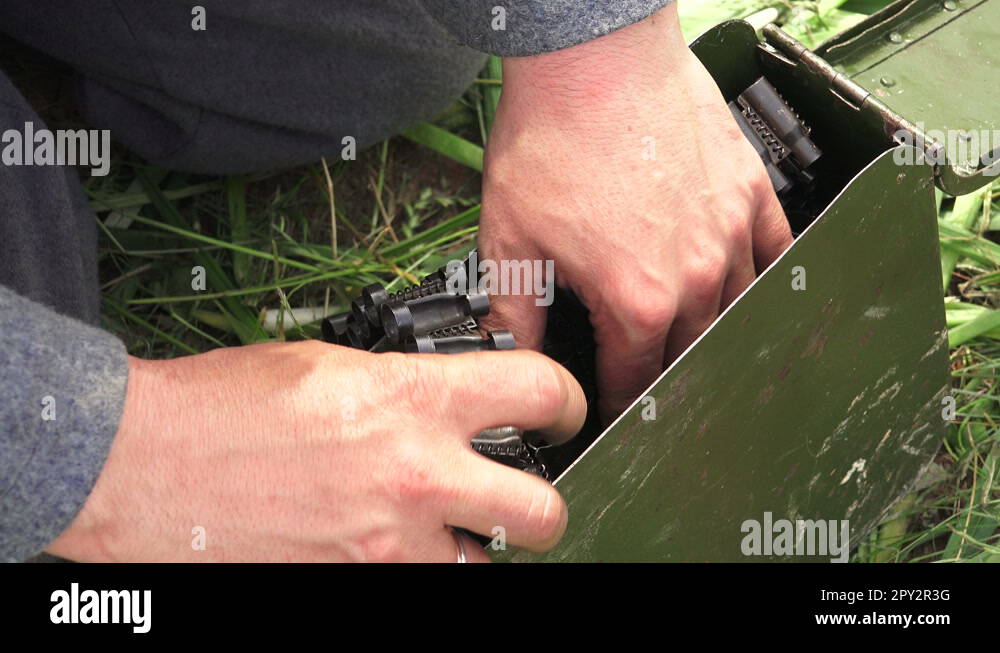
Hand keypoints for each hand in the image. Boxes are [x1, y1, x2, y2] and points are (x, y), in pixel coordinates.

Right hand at [47, 341, 585, 561]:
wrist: (148, 462)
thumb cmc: (224, 405)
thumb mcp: (330, 364)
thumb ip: (403, 384)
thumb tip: (444, 394)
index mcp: (412, 400)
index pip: (539, 391)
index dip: (565, 400)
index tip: (561, 410)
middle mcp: (414, 475)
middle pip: (542, 511)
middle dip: (542, 505)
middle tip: (523, 491)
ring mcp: (387, 543)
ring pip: (480, 565)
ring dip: (470, 545)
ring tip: (440, 524)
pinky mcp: (355, 582)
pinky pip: (418, 583)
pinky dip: (415, 567)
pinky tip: (388, 544)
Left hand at [479, 4, 790, 418]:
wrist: (591, 59)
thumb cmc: (553, 136)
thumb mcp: (511, 239)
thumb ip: (515, 312)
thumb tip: (510, 353)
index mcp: (636, 298)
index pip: (636, 380)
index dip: (623, 406)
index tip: (619, 415)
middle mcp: (694, 275)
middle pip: (689, 355)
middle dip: (668, 379)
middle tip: (655, 388)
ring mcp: (731, 232)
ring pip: (736, 313)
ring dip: (714, 338)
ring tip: (698, 352)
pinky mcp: (749, 191)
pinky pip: (775, 252)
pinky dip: (763, 280)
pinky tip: (752, 293)